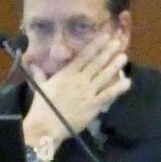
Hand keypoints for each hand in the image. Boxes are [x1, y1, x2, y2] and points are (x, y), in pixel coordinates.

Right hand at [22, 33, 131, 153]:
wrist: (47, 125)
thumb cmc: (42, 107)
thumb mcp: (41, 86)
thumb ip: (40, 74)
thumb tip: (33, 65)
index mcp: (66, 73)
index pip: (84, 56)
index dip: (95, 45)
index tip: (104, 36)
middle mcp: (79, 79)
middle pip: (96, 63)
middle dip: (108, 52)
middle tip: (118, 42)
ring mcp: (87, 92)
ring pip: (104, 76)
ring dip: (114, 66)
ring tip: (124, 57)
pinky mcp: (93, 106)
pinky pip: (108, 95)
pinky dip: (118, 88)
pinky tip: (127, 82)